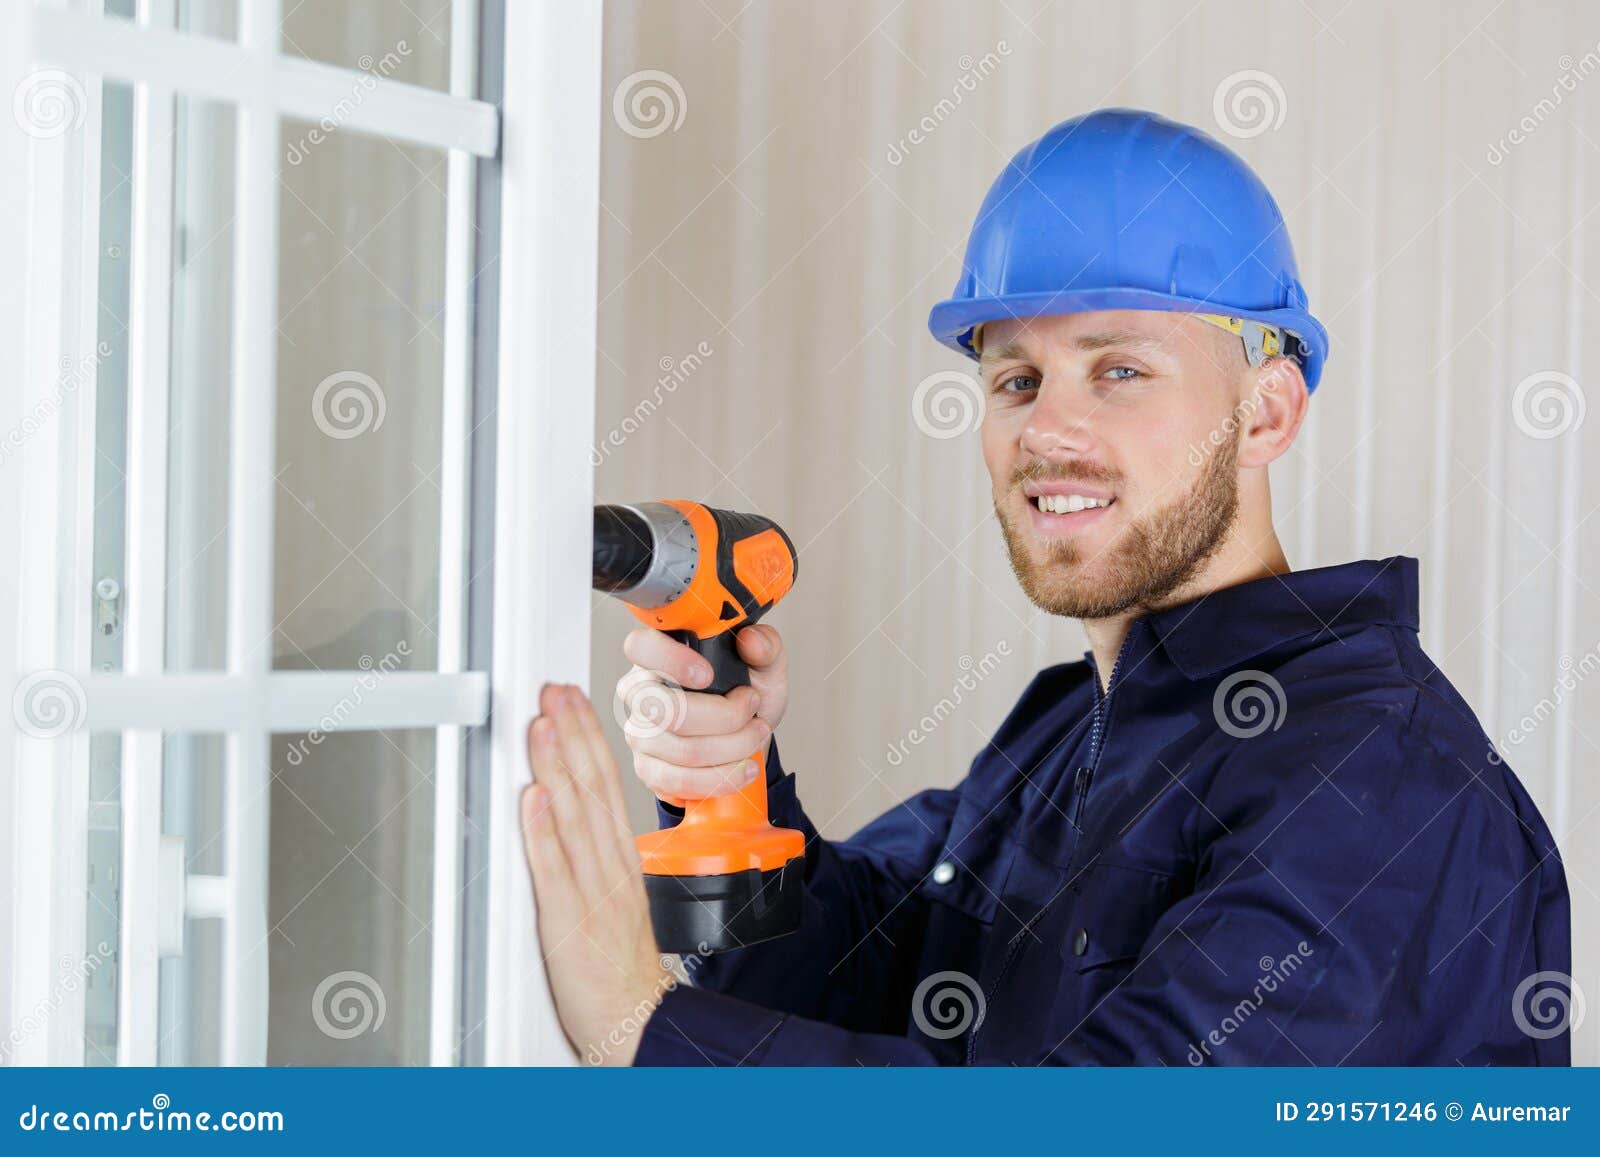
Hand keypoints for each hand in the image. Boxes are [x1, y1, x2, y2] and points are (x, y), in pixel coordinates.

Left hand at [521, 683, 674, 1065]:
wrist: (636, 1019)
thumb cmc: (620, 963)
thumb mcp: (616, 895)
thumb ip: (594, 851)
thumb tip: (565, 806)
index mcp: (620, 858)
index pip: (606, 783)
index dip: (588, 737)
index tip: (573, 700)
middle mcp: (608, 867)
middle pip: (591, 787)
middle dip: (572, 733)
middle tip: (555, 691)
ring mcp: (589, 891)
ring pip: (574, 817)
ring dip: (556, 766)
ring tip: (542, 724)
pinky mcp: (566, 920)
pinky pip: (553, 869)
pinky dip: (542, 831)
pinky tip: (532, 797)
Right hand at [619, 625, 786, 801]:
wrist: (746, 734)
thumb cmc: (746, 691)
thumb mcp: (765, 665)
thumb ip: (766, 646)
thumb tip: (751, 641)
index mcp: (659, 654)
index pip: (639, 647)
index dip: (670, 660)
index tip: (708, 675)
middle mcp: (640, 691)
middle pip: (668, 710)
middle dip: (726, 716)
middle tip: (753, 707)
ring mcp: (639, 732)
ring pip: (684, 750)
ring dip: (735, 746)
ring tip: (757, 734)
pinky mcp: (648, 768)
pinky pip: (681, 781)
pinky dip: (723, 778)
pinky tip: (745, 767)